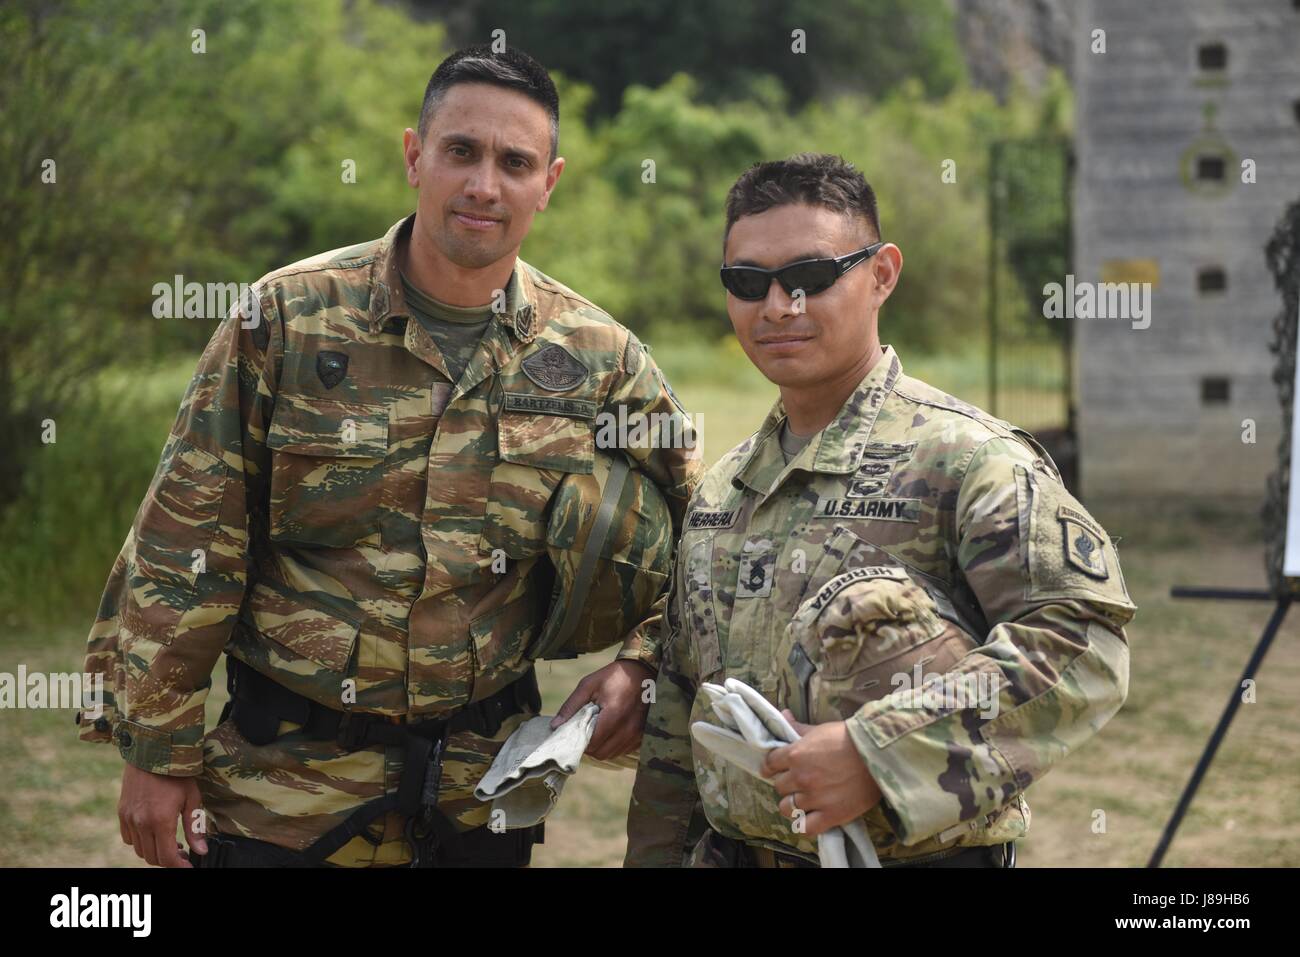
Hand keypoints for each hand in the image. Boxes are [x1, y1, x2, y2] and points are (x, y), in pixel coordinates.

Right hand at [119, 762, 207, 866]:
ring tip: (170, 843)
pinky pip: (129, 838)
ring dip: (154, 852)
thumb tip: (201, 850)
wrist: (152, 752)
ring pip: (139, 850)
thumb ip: (194, 827)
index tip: (188, 866)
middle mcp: (141, 823)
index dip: (179, 866)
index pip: (167, 857)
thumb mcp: (192, 798)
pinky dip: (141, 841)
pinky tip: (154, 832)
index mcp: (160, 821)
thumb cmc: (176, 774)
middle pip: (152, 857)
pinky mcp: (122, 813)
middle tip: (183, 854)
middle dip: (168, 860)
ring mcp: (129, 818)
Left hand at [551, 659, 656, 760]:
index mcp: (614, 714)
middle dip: (589, 745)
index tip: (576, 730)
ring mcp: (637, 734)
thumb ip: (571, 706)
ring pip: (611, 754)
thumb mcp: (589, 685)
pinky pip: (622, 750)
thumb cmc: (614, 676)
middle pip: (600, 753)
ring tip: (599, 728)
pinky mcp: (642, 736)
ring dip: (601, 746)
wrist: (643, 671)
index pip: (592, 743)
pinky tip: (611, 731)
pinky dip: (613, 745)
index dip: (580, 740)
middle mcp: (628, 728)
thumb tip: (555, 726)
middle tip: (586, 730)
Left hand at [760, 710, 881, 836]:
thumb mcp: (820, 730)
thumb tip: (783, 714)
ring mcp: (814, 798)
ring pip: (787, 808)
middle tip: (798, 783)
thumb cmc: (849, 738)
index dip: (772, 767)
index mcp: (795, 755)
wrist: (878, 755)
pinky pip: (806, 828)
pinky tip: (811, 817)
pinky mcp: (831, 815)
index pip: (770, 764)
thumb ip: (798, 727)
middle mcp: (801, 778)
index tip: (776, 769)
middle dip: (787, 784)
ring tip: (803, 801)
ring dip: (792, 805)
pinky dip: (805, 824)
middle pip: (779, 787)